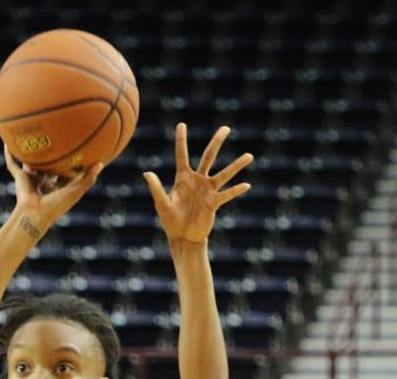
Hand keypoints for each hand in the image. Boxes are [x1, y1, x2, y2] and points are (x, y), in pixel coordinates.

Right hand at [4, 142, 101, 235]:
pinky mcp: (20, 177)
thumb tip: (101, 163)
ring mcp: (31, 179)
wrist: (34, 214)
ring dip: (31, 153)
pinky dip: (9, 153)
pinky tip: (8, 141)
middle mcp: (44, 182)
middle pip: (49, 167)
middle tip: (58, 138)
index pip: (66, 174)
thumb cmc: (56, 206)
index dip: (72, 165)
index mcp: (58, 188)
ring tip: (33, 135)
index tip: (78, 151)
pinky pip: (12, 163)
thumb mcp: (75, 191)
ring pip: (31, 163)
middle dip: (52, 157)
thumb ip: (88, 178)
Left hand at [143, 124, 253, 244]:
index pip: (181, 155)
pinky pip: (227, 194)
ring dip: (236, 165)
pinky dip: (236, 191)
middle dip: (217, 142)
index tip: (181, 124)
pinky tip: (246, 185)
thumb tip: (147, 173)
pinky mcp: (214, 202)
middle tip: (226, 128)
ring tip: (249, 156)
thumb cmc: (170, 220)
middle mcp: (197, 180)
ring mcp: (207, 190)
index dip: (181, 140)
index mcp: (183, 178)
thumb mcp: (161, 203)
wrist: (182, 237)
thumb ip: (156, 188)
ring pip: (224, 174)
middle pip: (209, 156)